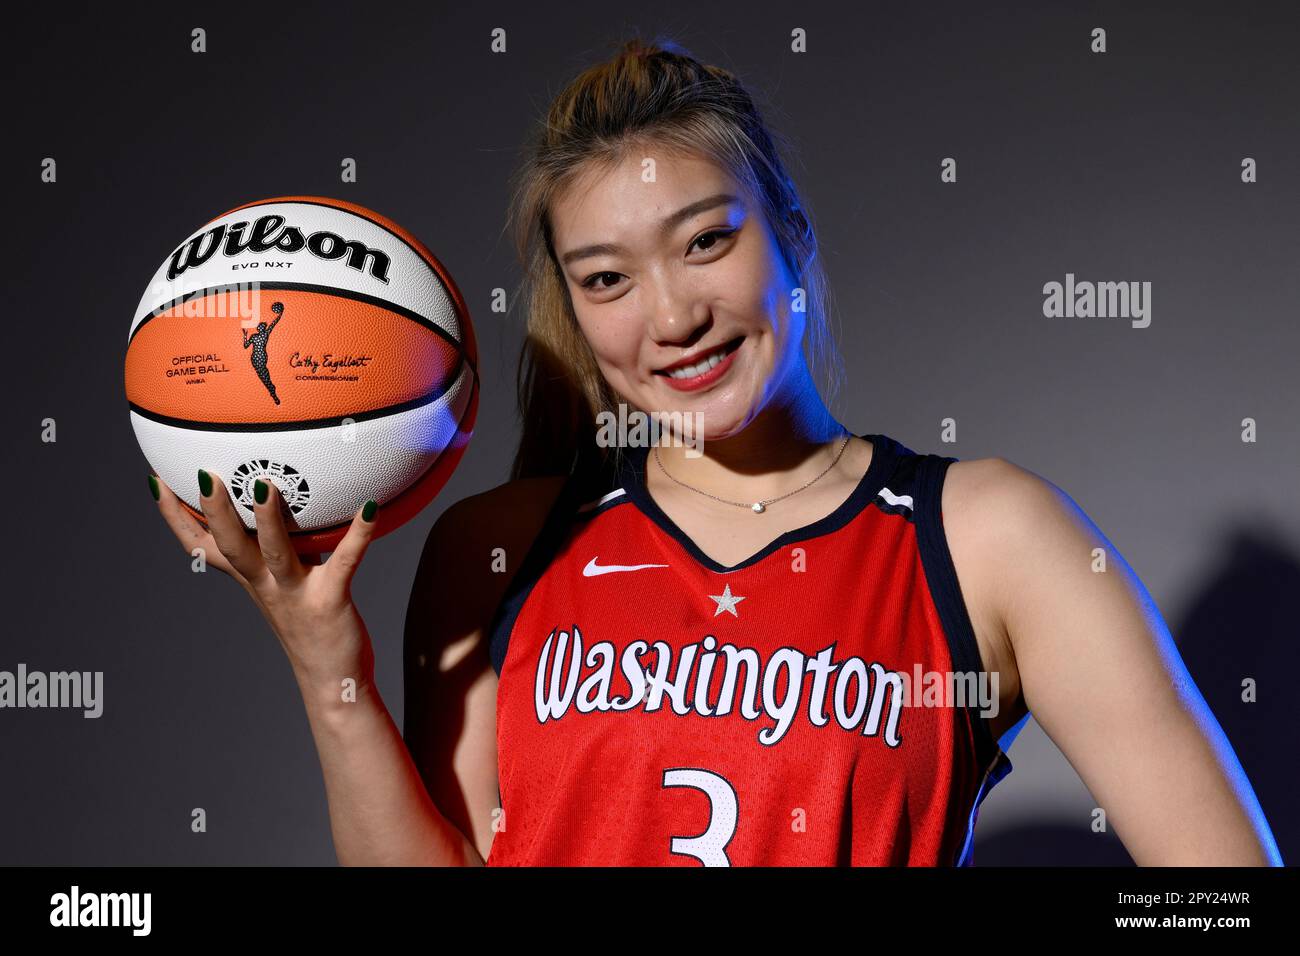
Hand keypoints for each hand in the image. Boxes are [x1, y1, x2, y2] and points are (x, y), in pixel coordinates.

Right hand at [147, 470, 379, 686]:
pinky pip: (344, 562)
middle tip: (204, 474)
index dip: (176, 518)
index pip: (202, 547)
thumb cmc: (310, 628)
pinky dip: (359, 535)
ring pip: (275, 554)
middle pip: (230, 546)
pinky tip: (370, 507)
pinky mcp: (330, 601)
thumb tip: (279, 511)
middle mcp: (266, 586)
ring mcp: (296, 594)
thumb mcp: (282, 587)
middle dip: (214, 511)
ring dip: (268, 520)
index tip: (158, 480)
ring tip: (265, 485)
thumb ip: (277, 552)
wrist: (333, 684)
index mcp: (251, 580)